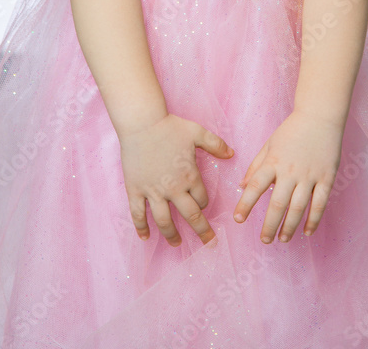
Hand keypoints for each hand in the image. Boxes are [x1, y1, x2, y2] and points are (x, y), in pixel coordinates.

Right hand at [119, 113, 233, 246]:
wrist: (142, 123)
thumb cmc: (170, 126)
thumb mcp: (197, 132)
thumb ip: (215, 144)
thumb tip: (232, 154)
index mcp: (190, 175)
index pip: (201, 198)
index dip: (204, 203)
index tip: (202, 204)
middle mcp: (173, 188)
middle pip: (190, 215)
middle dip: (201, 231)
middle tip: (208, 242)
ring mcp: (153, 191)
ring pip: (164, 221)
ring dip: (171, 235)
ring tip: (176, 243)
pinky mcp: (135, 190)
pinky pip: (138, 214)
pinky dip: (141, 227)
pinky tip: (145, 237)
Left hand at [233, 110, 342, 243]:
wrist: (320, 116)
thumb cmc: (292, 130)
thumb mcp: (270, 144)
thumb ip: (255, 165)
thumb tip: (242, 186)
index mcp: (273, 162)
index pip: (255, 187)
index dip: (245, 204)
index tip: (238, 219)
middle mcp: (290, 171)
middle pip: (277, 203)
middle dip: (269, 225)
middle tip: (265, 240)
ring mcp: (309, 175)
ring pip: (298, 207)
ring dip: (289, 226)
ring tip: (283, 239)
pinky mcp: (326, 178)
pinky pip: (320, 203)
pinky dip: (314, 220)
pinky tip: (307, 232)